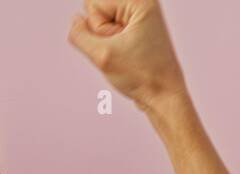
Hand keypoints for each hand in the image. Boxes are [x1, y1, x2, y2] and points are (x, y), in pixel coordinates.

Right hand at [67, 0, 187, 112]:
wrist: (164, 97)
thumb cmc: (144, 77)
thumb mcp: (102, 56)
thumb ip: (79, 35)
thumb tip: (75, 20)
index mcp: (140, 2)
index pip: (93, 3)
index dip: (100, 29)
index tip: (119, 43)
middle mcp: (141, 5)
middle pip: (97, 12)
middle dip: (102, 35)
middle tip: (123, 51)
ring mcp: (139, 18)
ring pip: (101, 25)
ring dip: (106, 43)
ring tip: (126, 56)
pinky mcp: (135, 30)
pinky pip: (109, 34)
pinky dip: (111, 48)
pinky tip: (126, 57)